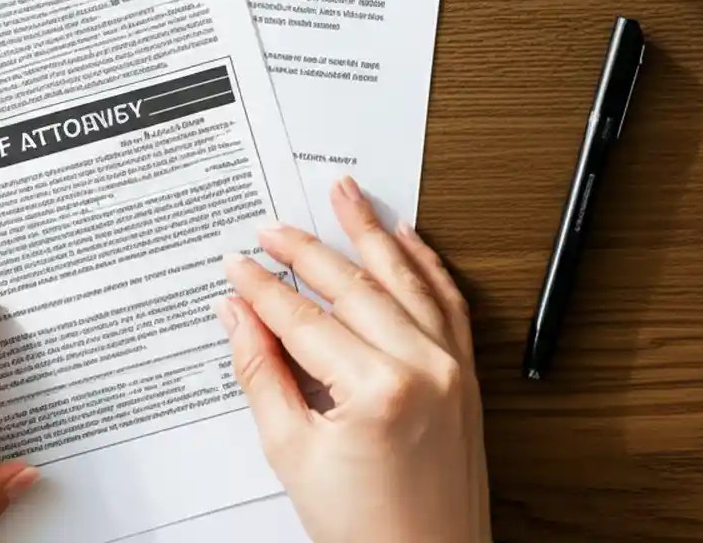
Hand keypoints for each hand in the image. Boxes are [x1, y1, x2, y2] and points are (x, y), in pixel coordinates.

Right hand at [218, 177, 489, 542]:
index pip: (302, 319)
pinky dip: (427, 264)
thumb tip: (238, 318)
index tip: (236, 266)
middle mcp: (424, 368)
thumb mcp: (292, 453)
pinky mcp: (466, 376)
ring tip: (346, 193)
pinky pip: (449, 302)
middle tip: (272, 227)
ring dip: (372, 232)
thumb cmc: (366, 530)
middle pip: (352, 286)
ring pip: (406, 279)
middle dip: (306, 249)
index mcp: (377, 389)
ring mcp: (452, 369)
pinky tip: (407, 238)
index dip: (261, 288)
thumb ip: (261, 374)